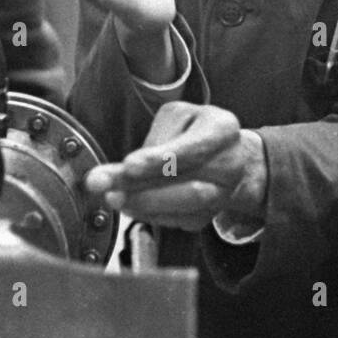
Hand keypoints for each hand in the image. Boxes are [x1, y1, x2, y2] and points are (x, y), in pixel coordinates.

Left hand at [85, 102, 267, 232]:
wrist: (226, 154)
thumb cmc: (193, 129)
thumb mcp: (177, 116)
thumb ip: (157, 139)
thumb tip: (128, 170)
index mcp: (223, 130)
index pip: (193, 149)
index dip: (160, 160)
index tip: (129, 165)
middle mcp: (230, 166)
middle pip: (191, 187)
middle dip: (145, 190)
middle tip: (107, 188)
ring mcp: (223, 194)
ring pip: (186, 208)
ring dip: (145, 205)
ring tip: (113, 198)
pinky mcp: (208, 215)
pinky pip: (178, 220)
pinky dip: (151, 215)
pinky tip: (129, 206)